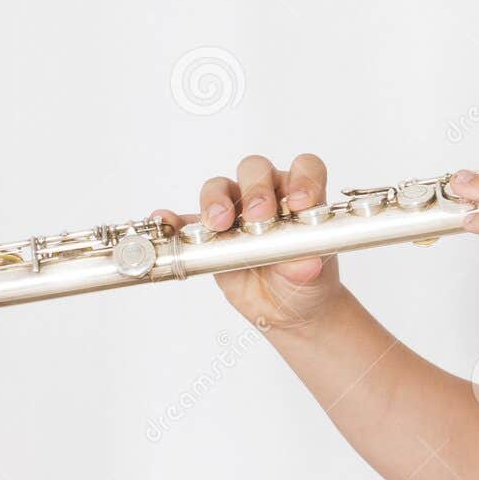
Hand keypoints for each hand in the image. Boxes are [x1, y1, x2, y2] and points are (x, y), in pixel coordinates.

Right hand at [151, 153, 345, 331]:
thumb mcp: (313, 276)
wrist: (286, 310)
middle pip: (256, 171)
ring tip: (217, 224)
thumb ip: (308, 264)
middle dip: (256, 190)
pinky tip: (165, 222)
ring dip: (215, 201)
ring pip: (219, 188)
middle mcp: (268, 196)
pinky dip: (174, 221)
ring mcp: (236, 212)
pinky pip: (186, 221)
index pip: (305, 169)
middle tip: (258, 216)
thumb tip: (305, 264)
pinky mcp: (209, 235)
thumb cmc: (307, 282)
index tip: (300, 203)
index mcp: (300, 197)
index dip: (303, 179)